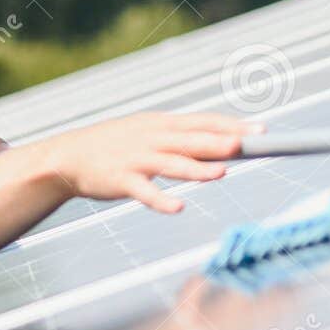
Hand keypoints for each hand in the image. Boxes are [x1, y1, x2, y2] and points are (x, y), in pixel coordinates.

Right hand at [36, 112, 260, 212]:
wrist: (68, 157)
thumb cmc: (117, 146)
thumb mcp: (150, 135)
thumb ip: (184, 140)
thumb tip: (224, 147)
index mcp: (162, 124)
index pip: (203, 121)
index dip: (232, 125)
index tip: (261, 129)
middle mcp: (152, 138)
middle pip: (191, 139)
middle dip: (219, 141)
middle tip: (246, 144)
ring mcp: (136, 159)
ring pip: (171, 163)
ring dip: (196, 169)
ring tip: (220, 174)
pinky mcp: (120, 180)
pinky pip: (144, 191)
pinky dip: (160, 200)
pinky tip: (178, 207)